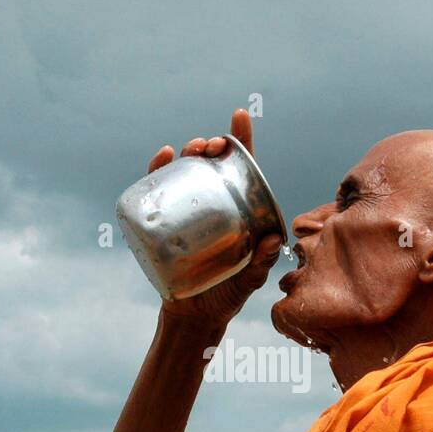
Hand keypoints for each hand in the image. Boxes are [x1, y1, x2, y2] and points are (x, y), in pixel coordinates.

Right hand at [147, 109, 283, 326]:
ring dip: (187, 152)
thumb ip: (263, 263)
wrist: (194, 317)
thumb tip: (274, 239)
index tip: (240, 115)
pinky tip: (163, 158)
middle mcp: (213, 204)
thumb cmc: (227, 295)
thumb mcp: (250, 280)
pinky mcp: (163, 221)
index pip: (242, 169)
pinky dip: (158, 169)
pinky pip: (158, 190)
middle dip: (211, 145)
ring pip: (186, 171)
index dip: (241, 140)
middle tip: (211, 146)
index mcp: (238, 211)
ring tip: (191, 148)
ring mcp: (187, 211)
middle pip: (212, 165)